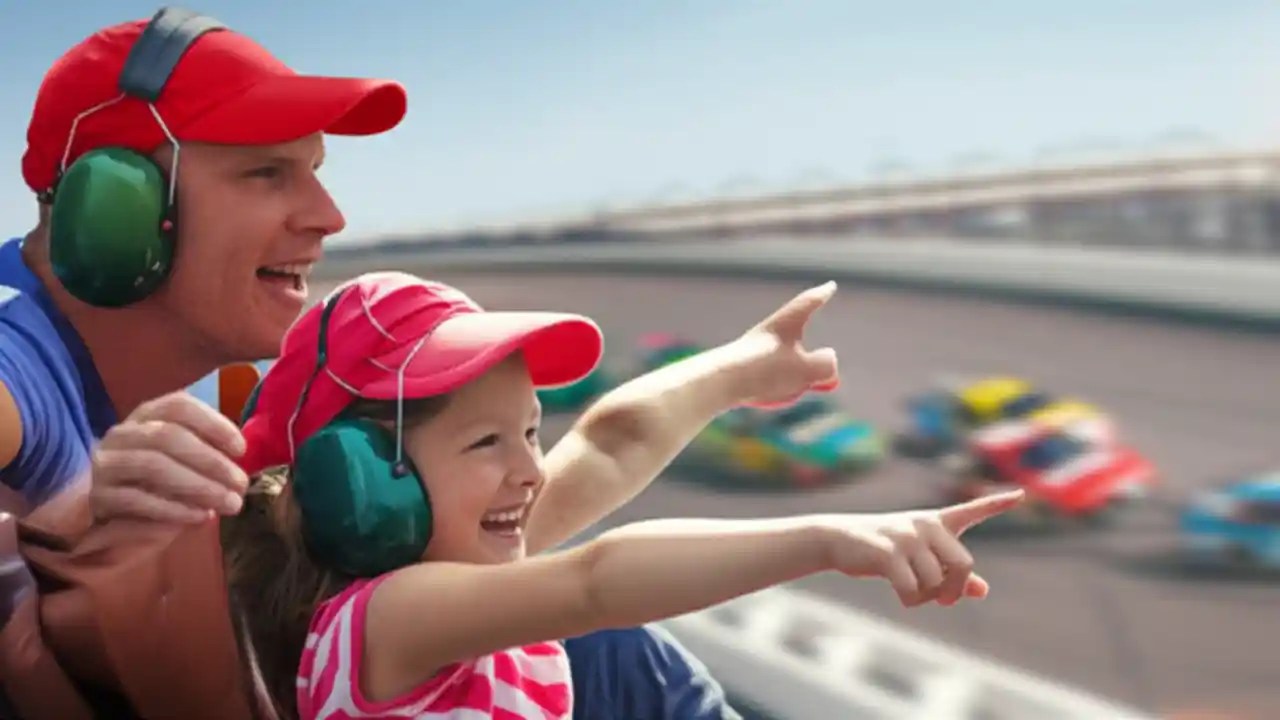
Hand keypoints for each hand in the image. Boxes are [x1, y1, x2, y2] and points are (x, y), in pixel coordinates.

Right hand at [89, 392, 249, 523]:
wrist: (103, 507)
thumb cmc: (154, 479)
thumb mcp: (179, 458)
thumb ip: (205, 452)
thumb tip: (241, 463)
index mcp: (147, 415)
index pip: (179, 406)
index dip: (214, 424)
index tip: (241, 450)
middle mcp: (123, 433)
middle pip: (168, 436)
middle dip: (212, 462)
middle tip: (240, 485)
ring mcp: (106, 464)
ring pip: (154, 466)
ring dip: (198, 486)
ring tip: (227, 504)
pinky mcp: (97, 496)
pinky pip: (136, 499)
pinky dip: (173, 509)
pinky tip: (200, 517)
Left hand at [725, 281, 840, 408]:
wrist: (717, 383)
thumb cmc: (764, 370)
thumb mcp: (806, 368)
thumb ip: (825, 365)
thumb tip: (829, 363)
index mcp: (785, 323)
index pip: (808, 304)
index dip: (821, 296)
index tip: (830, 286)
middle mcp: (768, 333)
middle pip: (794, 336)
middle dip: (808, 355)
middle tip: (819, 370)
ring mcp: (753, 352)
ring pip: (782, 362)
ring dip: (791, 379)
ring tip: (785, 391)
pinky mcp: (741, 371)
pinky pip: (766, 378)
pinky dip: (773, 389)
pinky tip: (764, 397)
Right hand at [820, 489, 1024, 606]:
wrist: (837, 539)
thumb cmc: (882, 549)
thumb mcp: (918, 557)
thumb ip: (951, 572)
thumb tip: (982, 590)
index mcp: (936, 522)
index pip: (971, 511)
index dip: (997, 504)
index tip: (1020, 494)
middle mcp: (926, 525)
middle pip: (964, 565)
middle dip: (956, 590)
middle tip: (944, 601)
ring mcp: (907, 537)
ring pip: (936, 582)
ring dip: (925, 597)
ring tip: (910, 589)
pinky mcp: (889, 553)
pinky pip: (913, 590)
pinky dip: (910, 601)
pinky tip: (901, 594)